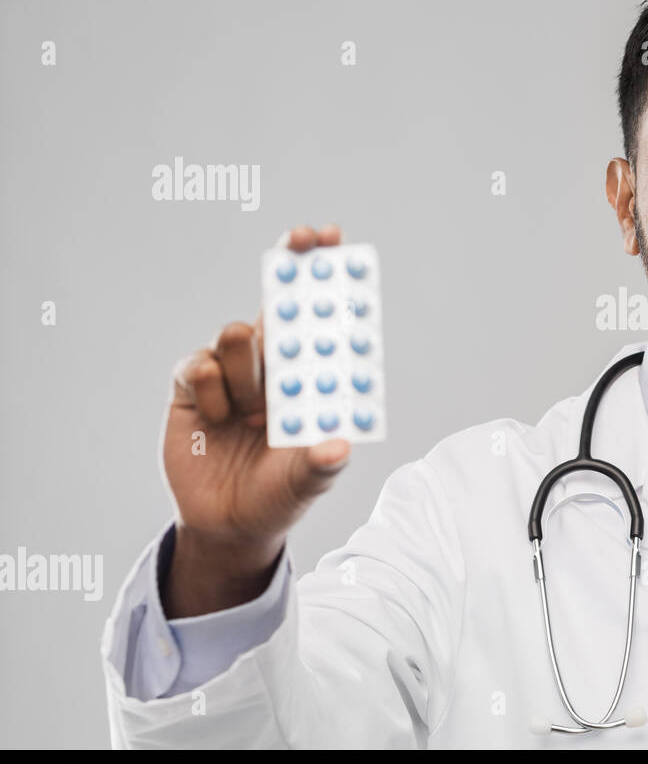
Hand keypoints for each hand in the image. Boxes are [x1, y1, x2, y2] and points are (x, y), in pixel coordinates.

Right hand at [161, 224, 350, 615]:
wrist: (229, 526)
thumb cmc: (281, 495)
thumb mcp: (307, 482)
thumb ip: (321, 464)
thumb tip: (340, 447)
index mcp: (309, 378)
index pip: (318, 317)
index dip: (322, 274)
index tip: (332, 237)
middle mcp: (274, 369)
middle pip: (279, 303)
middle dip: (291, 268)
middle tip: (303, 240)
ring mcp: (233, 376)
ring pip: (238, 337)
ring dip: (249, 370)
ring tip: (254, 409)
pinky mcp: (191, 390)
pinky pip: (197, 366)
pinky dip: (210, 390)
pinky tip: (218, 417)